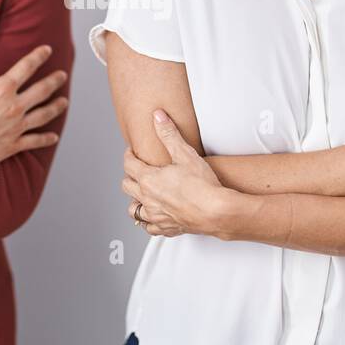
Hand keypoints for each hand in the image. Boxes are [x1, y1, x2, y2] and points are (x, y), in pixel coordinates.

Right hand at [0, 23, 68, 172]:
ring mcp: (16, 127)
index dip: (38, 56)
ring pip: (43, 115)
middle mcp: (14, 106)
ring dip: (55, 107)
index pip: (26, 67)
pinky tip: (54, 137)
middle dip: (54, 81)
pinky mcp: (12, 145)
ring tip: (64, 102)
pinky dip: (45, 139)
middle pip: (41, 90)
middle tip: (62, 75)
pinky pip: (34, 141)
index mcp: (2, 88)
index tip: (48, 50)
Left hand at [121, 109, 226, 237]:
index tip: (132, 152)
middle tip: (137, 170)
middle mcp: (148, 199)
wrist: (216, 211)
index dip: (129, 155)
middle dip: (130, 176)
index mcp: (149, 180)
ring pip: (134, 210)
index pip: (129, 165)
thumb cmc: (202, 185)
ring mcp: (156, 216)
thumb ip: (169, 133)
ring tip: (142, 194)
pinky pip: (150, 227)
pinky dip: (149, 221)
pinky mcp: (167, 228)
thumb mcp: (185, 153)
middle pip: (127, 186)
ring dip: (135, 201)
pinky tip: (156, 216)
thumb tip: (158, 116)